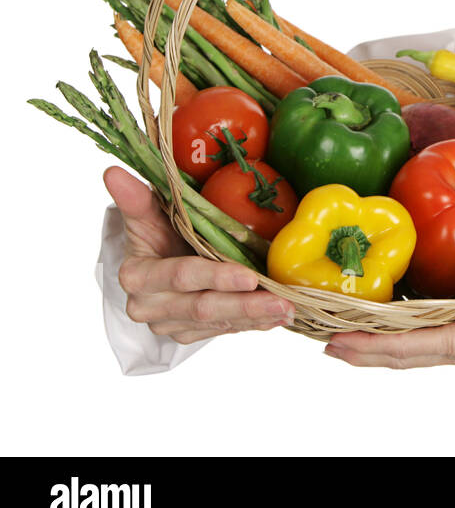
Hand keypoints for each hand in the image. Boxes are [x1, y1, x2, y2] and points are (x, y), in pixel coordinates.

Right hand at [104, 165, 293, 343]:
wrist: (151, 264)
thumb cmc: (155, 233)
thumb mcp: (146, 215)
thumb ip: (135, 200)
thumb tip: (113, 172)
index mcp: (137, 276)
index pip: (181, 276)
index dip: (215, 277)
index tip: (249, 276)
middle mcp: (150, 307)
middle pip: (203, 307)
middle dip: (245, 305)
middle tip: (282, 301)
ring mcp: (170, 324)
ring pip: (218, 323)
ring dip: (256, 317)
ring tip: (289, 309)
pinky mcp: (188, 334)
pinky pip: (225, 331)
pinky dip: (253, 325)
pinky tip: (277, 318)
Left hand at [324, 265, 454, 416]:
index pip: (401, 346)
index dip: (366, 344)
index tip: (335, 341)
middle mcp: (453, 349)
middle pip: (393, 354)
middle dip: (358, 351)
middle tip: (325, 344)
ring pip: (405, 352)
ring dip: (374, 349)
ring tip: (347, 342)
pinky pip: (422, 346)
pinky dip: (399, 342)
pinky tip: (398, 333)